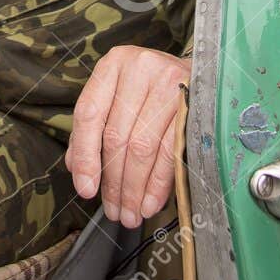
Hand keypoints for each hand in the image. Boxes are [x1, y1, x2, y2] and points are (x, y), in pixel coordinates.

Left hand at [65, 45, 188, 227]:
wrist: (203, 73)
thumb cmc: (152, 89)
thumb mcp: (119, 95)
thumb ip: (95, 127)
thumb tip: (76, 168)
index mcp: (113, 64)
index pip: (89, 114)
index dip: (85, 155)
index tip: (86, 190)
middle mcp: (139, 68)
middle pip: (117, 136)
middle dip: (113, 182)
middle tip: (113, 212)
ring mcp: (168, 82)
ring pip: (142, 147)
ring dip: (134, 189)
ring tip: (130, 214)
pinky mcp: (193, 103)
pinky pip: (170, 151)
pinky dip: (158, 183)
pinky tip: (150, 203)